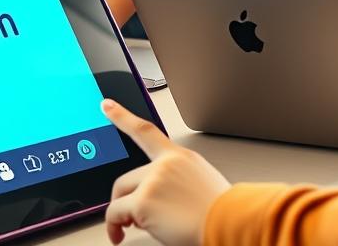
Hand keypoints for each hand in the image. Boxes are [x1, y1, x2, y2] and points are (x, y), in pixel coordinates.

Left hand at [102, 99, 229, 245]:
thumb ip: (176, 180)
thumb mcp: (202, 183)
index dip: (122, 116)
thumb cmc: (222, 213)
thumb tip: (158, 196)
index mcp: (179, 157)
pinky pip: (116, 214)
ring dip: (123, 214)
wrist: (231, 223)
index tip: (106, 105)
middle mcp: (164, 164)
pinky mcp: (143, 201)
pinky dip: (114, 227)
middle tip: (131, 216)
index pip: (145, 131)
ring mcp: (152, 181)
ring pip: (120, 196)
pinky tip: (120, 234)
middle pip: (127, 178)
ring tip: (132, 227)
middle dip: (126, 198)